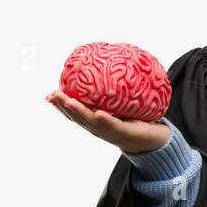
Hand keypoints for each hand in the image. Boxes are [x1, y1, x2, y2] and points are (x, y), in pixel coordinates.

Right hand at [46, 90, 171, 153]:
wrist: (157, 140)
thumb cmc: (139, 120)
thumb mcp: (122, 105)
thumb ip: (113, 91)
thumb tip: (109, 66)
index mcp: (97, 123)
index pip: (76, 115)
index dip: (61, 107)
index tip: (49, 96)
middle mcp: (101, 129)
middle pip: (79, 119)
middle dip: (64, 107)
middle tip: (53, 95)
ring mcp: (113, 133)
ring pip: (92, 123)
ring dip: (80, 113)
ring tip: (70, 102)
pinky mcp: (127, 134)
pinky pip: (115, 126)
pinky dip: (105, 121)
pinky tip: (99, 114)